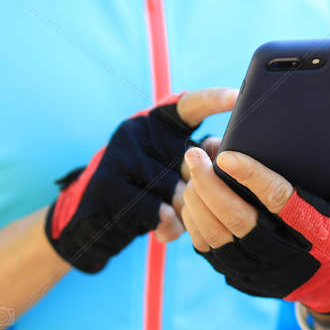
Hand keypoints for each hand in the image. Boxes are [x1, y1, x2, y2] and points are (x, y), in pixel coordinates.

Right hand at [47, 87, 235, 272]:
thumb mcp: (170, 171)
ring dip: (186, 213)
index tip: (235, 97)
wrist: (93, 222)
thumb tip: (233, 168)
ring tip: (180, 221)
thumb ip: (196, 163)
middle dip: (202, 188)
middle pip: (191, 160)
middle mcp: (138, 131)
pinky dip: (168, 226)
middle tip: (201, 202)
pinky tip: (166, 231)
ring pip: (177, 190)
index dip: (213, 100)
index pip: (188, 105)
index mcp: (157, 122)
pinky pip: (157, 210)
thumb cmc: (146, 194)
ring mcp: (121, 155)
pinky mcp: (110, 184)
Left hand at [177, 114, 329, 315]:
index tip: (227, 154)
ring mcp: (263, 273)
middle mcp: (289, 257)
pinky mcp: (244, 279)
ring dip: (198, 201)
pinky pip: (209, 250)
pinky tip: (192, 196)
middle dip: (211, 185)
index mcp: (320, 232)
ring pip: (218, 237)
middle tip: (194, 152)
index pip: (280, 201)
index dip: (252, 177)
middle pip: (238, 220)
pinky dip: (196, 222)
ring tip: (192, 169)